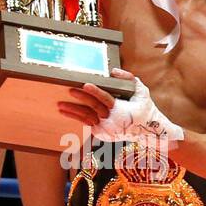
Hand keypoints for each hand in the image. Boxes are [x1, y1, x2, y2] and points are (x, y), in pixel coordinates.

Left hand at [56, 69, 184, 143]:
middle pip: (93, 108)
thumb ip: (129, 78)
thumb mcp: (141, 90)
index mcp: (122, 110)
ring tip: (60, 105)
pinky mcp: (102, 133)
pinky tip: (66, 112)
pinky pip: (87, 123)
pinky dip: (76, 117)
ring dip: (73, 111)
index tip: (86, 85)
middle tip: (69, 91)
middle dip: (81, 99)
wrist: (146, 130)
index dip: (95, 92)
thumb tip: (113, 71)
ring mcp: (106, 129)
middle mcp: (113, 121)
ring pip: (87, 118)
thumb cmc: (142, 107)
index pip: (106, 99)